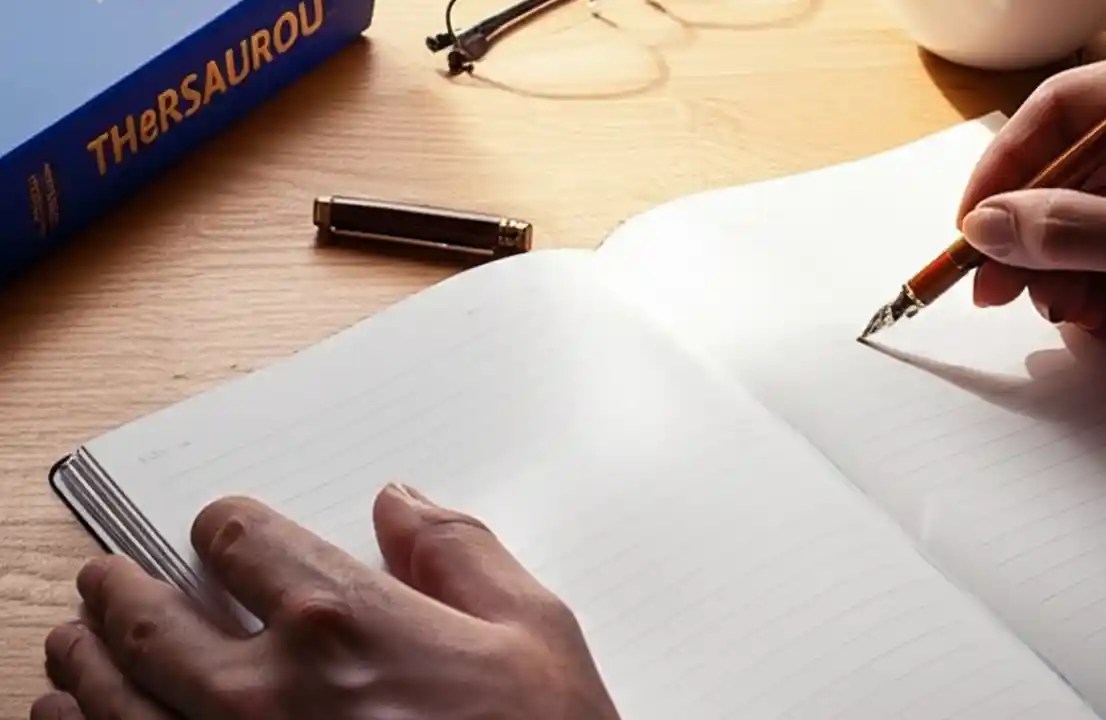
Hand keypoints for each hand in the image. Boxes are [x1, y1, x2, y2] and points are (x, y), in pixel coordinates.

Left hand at [31, 485, 620, 719]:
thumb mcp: (534, 632)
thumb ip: (460, 549)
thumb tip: (403, 501)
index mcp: (345, 623)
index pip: (244, 539)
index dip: (223, 523)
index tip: (219, 528)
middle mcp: (270, 690)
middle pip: (153, 620)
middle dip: (121, 590)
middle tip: (104, 579)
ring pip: (115, 700)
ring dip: (82, 663)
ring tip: (71, 644)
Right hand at [957, 48, 1105, 352]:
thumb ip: (1075, 232)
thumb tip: (986, 226)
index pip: (1063, 109)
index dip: (1006, 168)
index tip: (972, 224)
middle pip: (1067, 165)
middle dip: (1028, 232)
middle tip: (992, 286)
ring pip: (1084, 209)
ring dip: (1057, 265)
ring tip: (1060, 311)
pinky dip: (1092, 277)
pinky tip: (1093, 312)